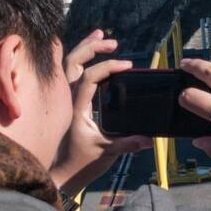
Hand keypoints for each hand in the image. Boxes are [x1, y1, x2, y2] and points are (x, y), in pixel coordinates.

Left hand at [51, 30, 150, 197]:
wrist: (61, 174)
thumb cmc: (81, 164)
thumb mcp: (106, 152)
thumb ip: (127, 144)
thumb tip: (149, 139)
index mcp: (75, 108)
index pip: (90, 77)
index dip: (108, 67)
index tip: (127, 66)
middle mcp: (65, 99)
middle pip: (73, 62)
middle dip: (92, 48)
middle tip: (113, 43)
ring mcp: (63, 99)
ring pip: (68, 65)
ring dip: (84, 48)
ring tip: (100, 35)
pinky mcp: (65, 102)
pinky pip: (69, 74)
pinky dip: (79, 60)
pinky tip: (89, 55)